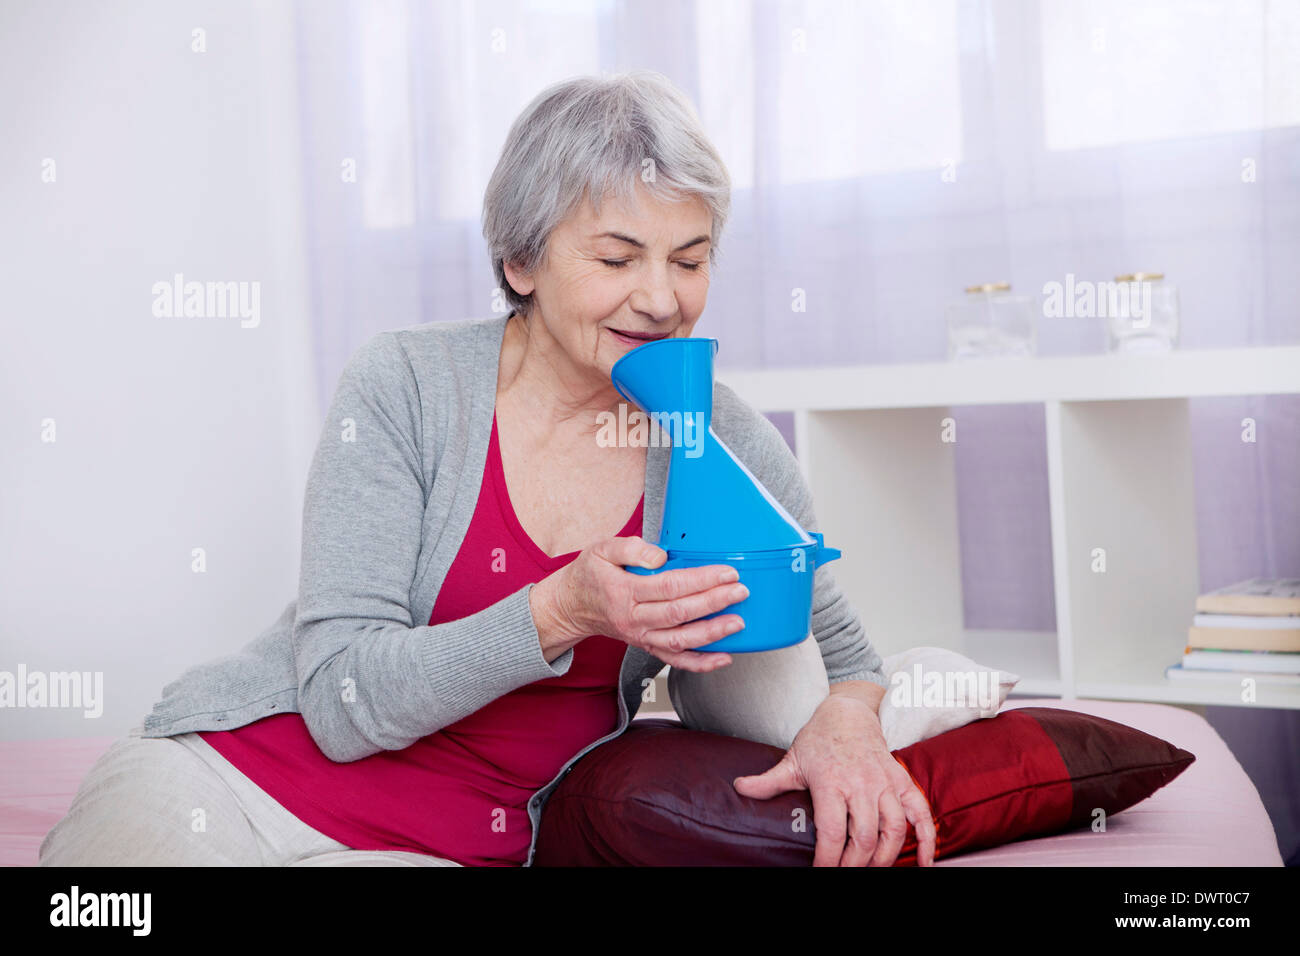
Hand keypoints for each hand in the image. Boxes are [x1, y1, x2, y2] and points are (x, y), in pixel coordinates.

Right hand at [530, 535, 746, 672]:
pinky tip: (723, 658)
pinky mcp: (646, 646)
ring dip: (712, 634)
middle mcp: (634, 618)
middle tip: (740, 592)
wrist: (572, 606)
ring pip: (680, 641)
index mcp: (624, 591)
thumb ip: (631, 548)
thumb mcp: (601, 549)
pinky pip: (675, 660)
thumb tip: (661, 556)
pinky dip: (700, 663)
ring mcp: (641, 636)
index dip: (701, 580)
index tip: (726, 572)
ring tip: (738, 623)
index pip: (669, 586)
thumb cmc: (590, 574)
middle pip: (679, 614)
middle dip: (714, 603)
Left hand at [732, 694, 936, 865]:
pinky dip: (927, 838)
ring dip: (885, 857)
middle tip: (845, 875)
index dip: (827, 859)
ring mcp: (884, 782)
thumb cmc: (819, 738)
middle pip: (863, 837)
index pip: (831, 831)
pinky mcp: (901, 781)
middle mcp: (860, 784)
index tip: (821, 873)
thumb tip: (739, 788)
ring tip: (873, 871)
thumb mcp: (792, 758)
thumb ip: (769, 780)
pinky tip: (924, 863)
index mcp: (830, 781)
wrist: (849, 710)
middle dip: (854, 865)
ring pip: (893, 829)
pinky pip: (921, 812)